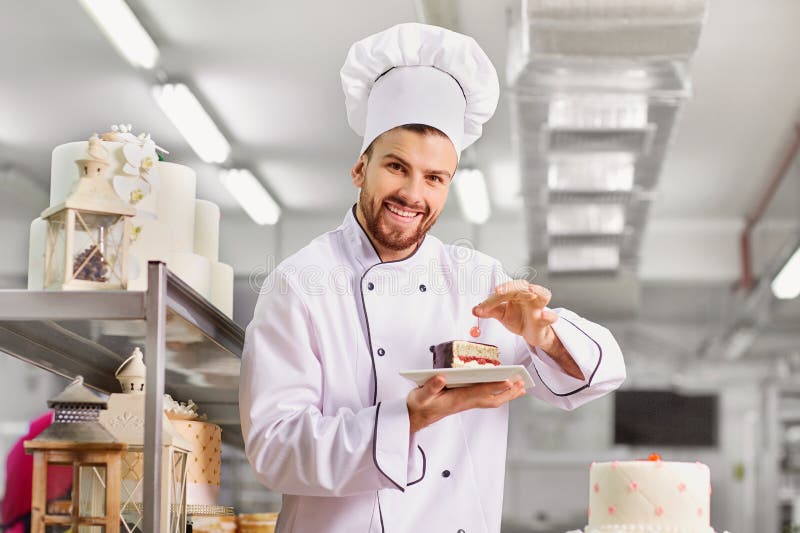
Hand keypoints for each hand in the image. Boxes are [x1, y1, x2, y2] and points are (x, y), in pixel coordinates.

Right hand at [406, 375, 525, 432]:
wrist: (415, 418)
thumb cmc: (418, 405)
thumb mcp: (420, 396)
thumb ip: (430, 387)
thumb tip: (441, 377)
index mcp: (455, 400)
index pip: (478, 392)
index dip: (493, 386)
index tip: (507, 380)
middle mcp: (464, 403)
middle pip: (491, 399)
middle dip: (508, 392)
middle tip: (522, 383)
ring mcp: (466, 403)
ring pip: (491, 400)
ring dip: (507, 395)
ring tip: (521, 387)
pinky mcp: (465, 402)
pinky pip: (487, 399)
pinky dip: (499, 394)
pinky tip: (504, 389)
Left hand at [473, 280, 584, 379]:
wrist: (533, 334)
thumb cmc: (519, 318)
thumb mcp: (502, 314)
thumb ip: (489, 311)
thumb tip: (474, 309)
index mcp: (518, 292)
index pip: (505, 291)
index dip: (493, 298)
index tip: (482, 307)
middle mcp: (530, 296)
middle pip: (522, 286)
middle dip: (510, 287)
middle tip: (498, 291)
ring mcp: (539, 307)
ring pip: (543, 294)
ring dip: (538, 290)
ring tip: (530, 289)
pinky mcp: (545, 321)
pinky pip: (551, 317)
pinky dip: (549, 315)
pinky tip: (544, 315)